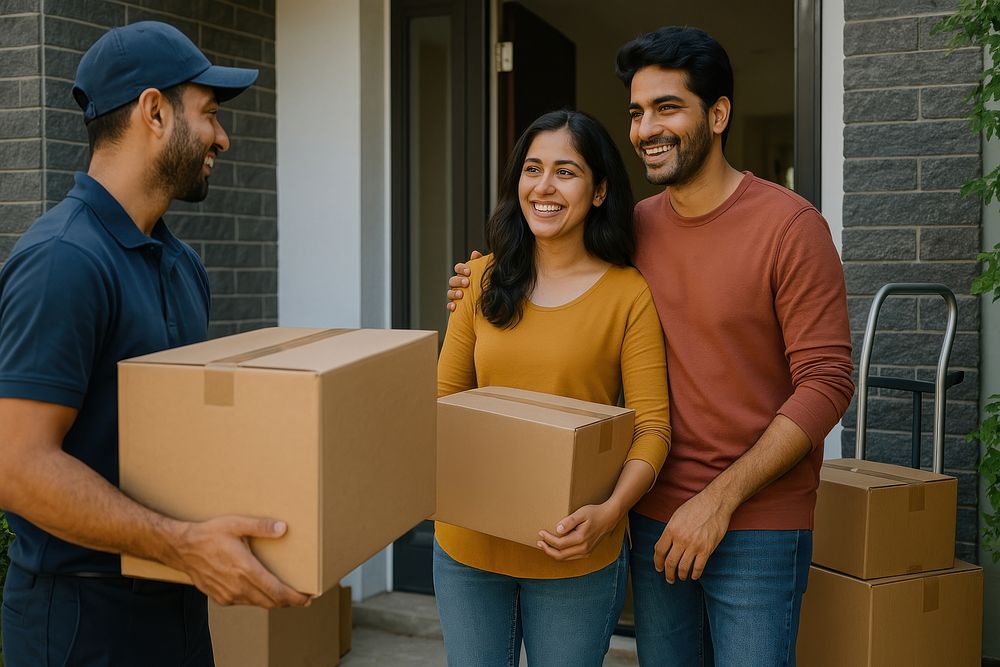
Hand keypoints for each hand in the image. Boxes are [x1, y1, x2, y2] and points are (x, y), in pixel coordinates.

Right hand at [166, 515, 310, 608]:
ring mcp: (228, 595)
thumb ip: (261, 526)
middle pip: (271, 602)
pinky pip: (245, 602)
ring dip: (273, 601)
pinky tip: (262, 591)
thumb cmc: (209, 534)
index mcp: (245, 570)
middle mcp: (238, 587)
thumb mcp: (236, 524)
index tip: (308, 598)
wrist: (181, 548)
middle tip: (302, 597)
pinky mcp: (220, 598)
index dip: (294, 598)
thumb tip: (283, 528)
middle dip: (289, 601)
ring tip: (285, 594)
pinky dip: (257, 599)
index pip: (276, 592)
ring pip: (258, 603)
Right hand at [446, 250, 482, 310]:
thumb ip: (479, 262)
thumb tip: (475, 253)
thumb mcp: (483, 273)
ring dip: (454, 293)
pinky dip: (450, 305)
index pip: (458, 268)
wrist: (487, 303)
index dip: (461, 268)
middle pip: (453, 280)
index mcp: (463, 275)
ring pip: (450, 292)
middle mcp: (458, 284)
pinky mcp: (456, 306)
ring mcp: (455, 295)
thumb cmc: (483, 285)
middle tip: (466, 282)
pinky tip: (454, 307)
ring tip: (461, 294)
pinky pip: (450, 305)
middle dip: (458, 281)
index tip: (468, 271)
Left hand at [536, 501, 621, 560]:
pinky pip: (571, 557)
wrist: (609, 517)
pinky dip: (561, 553)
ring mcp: (586, 552)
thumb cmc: (595, 513)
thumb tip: (557, 529)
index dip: (548, 539)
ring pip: (565, 558)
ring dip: (553, 553)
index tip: (541, 532)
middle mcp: (584, 549)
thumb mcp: (581, 513)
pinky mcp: (587, 552)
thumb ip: (569, 521)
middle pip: (560, 555)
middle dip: (547, 549)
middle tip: (539, 542)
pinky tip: (556, 547)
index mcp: (581, 539)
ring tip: (544, 545)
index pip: (559, 543)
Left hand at [653, 490, 733, 582]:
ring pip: (683, 568)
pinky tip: (694, 575)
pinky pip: (699, 567)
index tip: (659, 567)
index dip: (657, 562)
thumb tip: (665, 545)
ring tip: (681, 577)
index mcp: (671, 530)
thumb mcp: (677, 516)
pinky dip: (695, 574)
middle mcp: (681, 539)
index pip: (659, 551)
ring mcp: (694, 545)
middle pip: (670, 563)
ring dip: (681, 575)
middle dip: (668, 573)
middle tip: (669, 578)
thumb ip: (670, 531)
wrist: (715, 502)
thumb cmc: (696, 507)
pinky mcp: (707, 549)